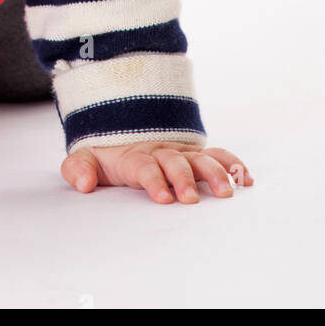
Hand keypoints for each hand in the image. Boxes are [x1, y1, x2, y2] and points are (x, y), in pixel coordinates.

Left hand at [61, 141, 253, 203]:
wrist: (121, 125)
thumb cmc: (106, 152)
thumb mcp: (86, 158)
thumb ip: (78, 169)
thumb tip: (84, 184)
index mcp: (135, 156)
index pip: (145, 168)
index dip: (154, 181)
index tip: (163, 198)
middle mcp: (162, 152)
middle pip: (175, 163)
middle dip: (183, 179)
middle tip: (191, 199)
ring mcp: (181, 152)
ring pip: (201, 158)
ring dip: (215, 173)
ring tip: (227, 192)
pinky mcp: (196, 153)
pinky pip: (218, 155)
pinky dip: (233, 164)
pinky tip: (246, 178)